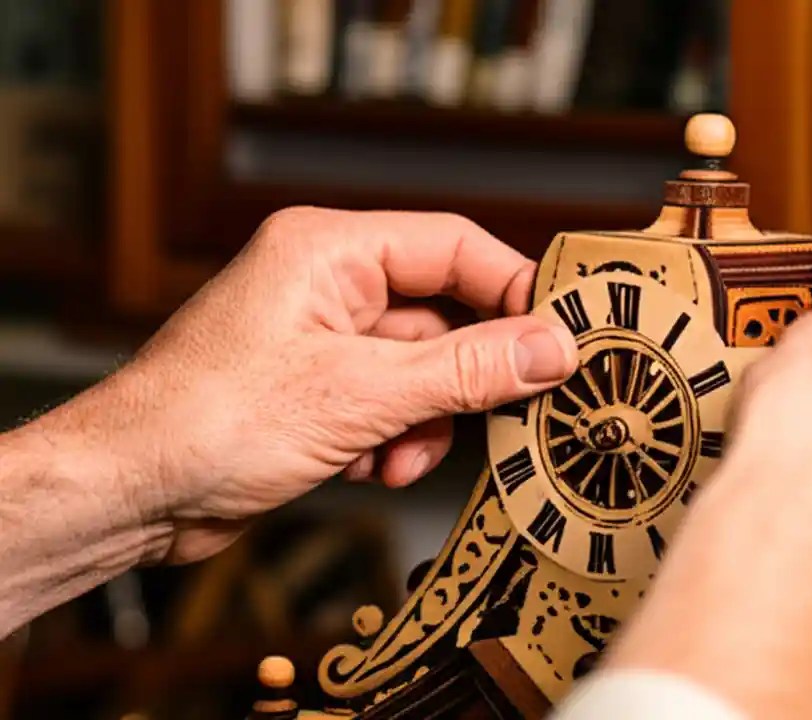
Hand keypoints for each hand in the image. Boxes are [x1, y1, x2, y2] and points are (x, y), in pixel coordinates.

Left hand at [31, 208, 576, 563]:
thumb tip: (552, 349)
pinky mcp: (320, 390)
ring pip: (426, 370)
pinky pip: (396, 404)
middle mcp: (330, 284)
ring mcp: (325, 340)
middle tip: (512, 410)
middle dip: (467, 377)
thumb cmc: (207, 421)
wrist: (129, 494)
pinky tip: (372, 466)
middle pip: (446, 315)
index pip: (455, 247)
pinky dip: (398, 439)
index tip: (563, 337)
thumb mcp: (362, 394)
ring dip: (431, 421)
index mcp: (331, 250)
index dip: (515, 291)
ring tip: (404, 454)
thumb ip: (468, 369)